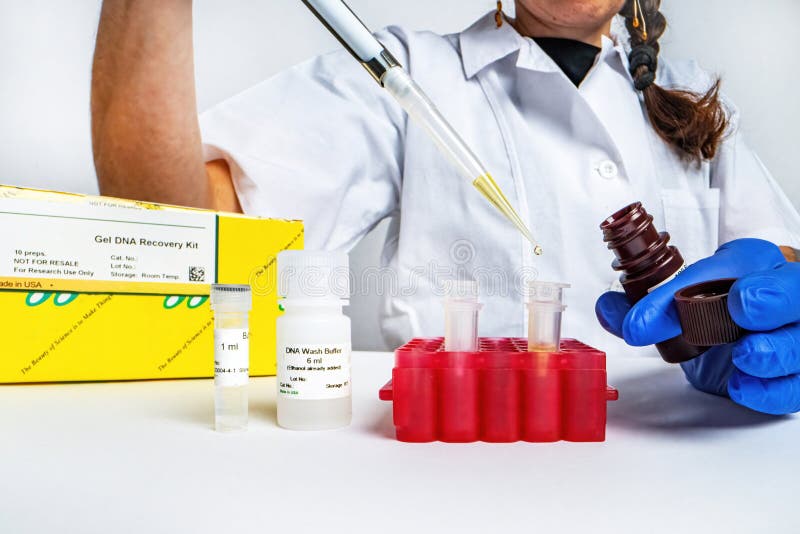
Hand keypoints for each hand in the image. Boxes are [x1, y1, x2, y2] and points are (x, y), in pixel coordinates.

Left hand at [596, 238, 799, 414]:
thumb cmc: (716, 313)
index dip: (681, 292)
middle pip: (792, 288)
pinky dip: (773, 390)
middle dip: (767, 297)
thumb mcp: (680, 306)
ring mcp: (796, 332)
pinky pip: (798, 385)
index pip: (722, 268)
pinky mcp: (799, 372)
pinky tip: (745, 387)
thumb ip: (642, 308)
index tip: (643, 321)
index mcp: (749, 264)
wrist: (745, 339)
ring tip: (744, 356)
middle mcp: (782, 292)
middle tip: (740, 309)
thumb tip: (607, 310)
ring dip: (774, 348)